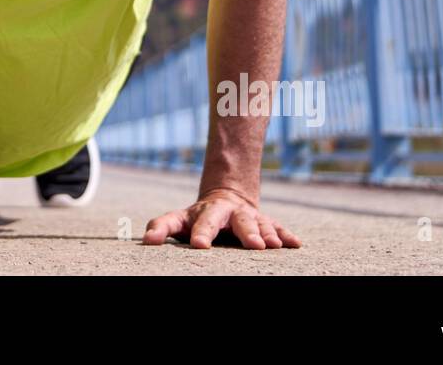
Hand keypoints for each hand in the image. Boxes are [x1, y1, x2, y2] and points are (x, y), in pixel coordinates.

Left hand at [142, 187, 300, 248]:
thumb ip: (161, 227)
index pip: (202, 222)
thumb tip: (146, 241)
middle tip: (253, 245)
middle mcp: (229, 213)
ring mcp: (249, 217)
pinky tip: (295, 244)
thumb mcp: (178, 220)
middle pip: (238, 221)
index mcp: (206, 213)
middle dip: (246, 232)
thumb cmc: (197, 218)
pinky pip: (278, 228)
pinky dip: (286, 235)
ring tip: (273, 245)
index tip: (200, 246)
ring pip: (260, 223)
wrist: (226, 197)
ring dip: (267, 234)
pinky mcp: (265, 222)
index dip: (201, 233)